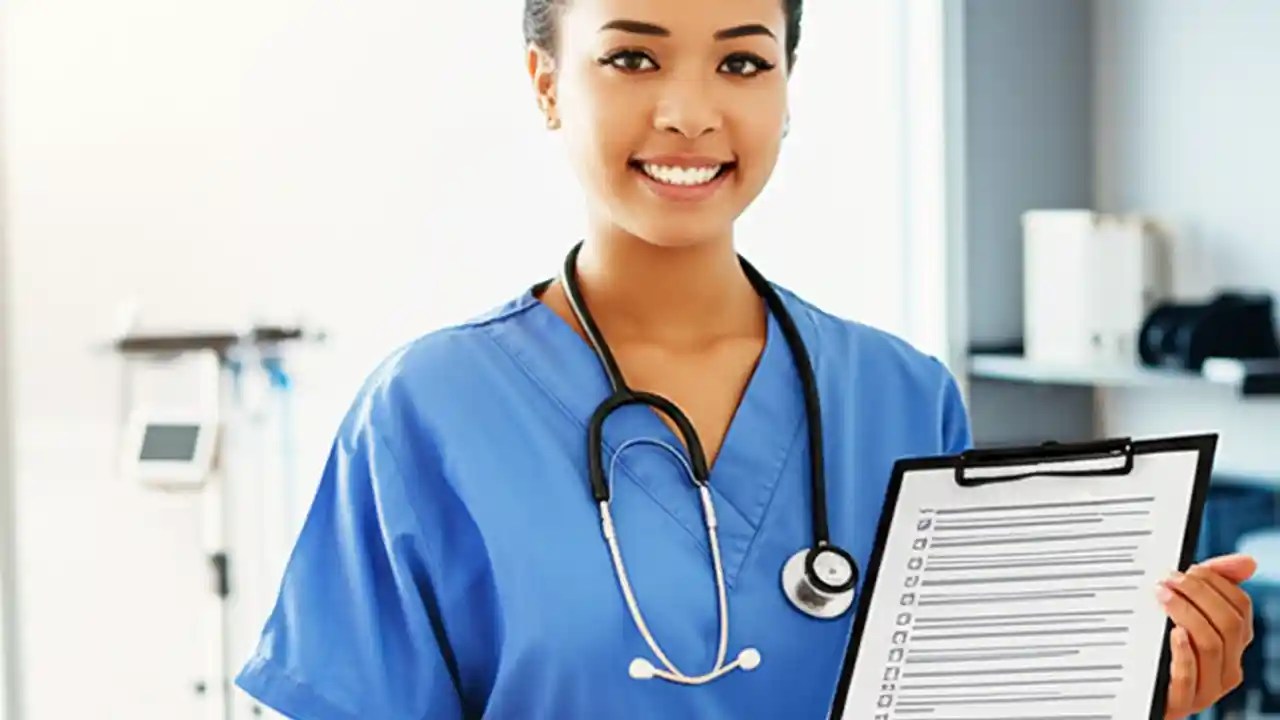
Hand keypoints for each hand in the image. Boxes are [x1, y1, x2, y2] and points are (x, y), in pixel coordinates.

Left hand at [1160, 553, 1256, 718]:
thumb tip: (1247, 562)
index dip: (1216, 582)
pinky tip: (1171, 633)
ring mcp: (1206, 688)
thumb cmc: (1156, 645)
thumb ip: (1210, 583)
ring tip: (1161, 595)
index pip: (1240, 607)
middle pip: (1229, 624)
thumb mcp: (1180, 609)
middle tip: (1169, 579)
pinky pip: (1189, 676)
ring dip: (1186, 613)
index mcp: (1230, 644)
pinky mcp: (1180, 702)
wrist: (1126, 686)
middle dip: (1199, 594)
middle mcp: (1225, 667)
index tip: (1188, 568)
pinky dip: (1183, 651)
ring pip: (1212, 645)